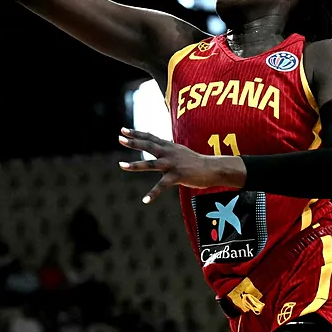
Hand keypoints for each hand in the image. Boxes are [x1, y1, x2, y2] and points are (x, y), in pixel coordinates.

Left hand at [118, 127, 242, 202]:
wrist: (212, 168)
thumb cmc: (195, 162)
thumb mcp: (179, 151)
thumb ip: (168, 149)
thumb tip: (158, 145)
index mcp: (169, 146)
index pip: (150, 137)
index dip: (137, 133)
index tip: (124, 130)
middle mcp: (169, 153)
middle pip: (148, 145)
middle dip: (133, 142)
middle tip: (119, 138)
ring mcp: (172, 164)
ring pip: (150, 164)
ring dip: (135, 164)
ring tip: (121, 165)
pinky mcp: (177, 176)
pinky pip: (162, 186)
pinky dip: (153, 194)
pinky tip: (145, 200)